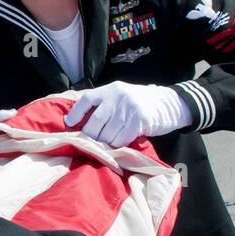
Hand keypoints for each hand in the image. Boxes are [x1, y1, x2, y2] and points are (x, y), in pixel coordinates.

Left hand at [64, 81, 192, 147]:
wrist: (165, 103)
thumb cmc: (135, 103)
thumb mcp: (118, 96)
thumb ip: (101, 104)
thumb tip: (76, 120)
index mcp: (109, 90)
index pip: (86, 99)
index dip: (75, 113)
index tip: (69, 124)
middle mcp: (118, 97)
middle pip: (95, 122)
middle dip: (90, 136)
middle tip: (89, 142)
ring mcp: (129, 109)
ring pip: (107, 134)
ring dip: (103, 143)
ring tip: (104, 145)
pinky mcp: (140, 122)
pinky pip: (121, 140)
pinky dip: (116, 145)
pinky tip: (117, 145)